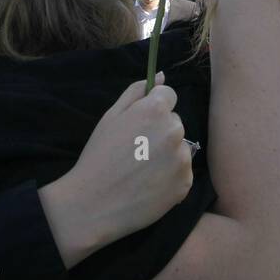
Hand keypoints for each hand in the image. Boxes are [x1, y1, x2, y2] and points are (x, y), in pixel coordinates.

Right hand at [38, 70, 192, 268]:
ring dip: (167, 154)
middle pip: (175, 122)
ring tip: (141, 169)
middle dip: (160, 131)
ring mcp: (182, 159)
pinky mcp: (185, 184)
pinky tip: (148, 184)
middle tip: (136, 150)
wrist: (93, 203)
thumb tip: (162, 75)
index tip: (139, 123)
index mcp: (155, 110)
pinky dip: (170, 177)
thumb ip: (136, 92)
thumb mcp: (110, 117)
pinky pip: (183, 172)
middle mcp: (174, 131)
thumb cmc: (98, 157)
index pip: (169, 95)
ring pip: (180, 147)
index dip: (153, 107)